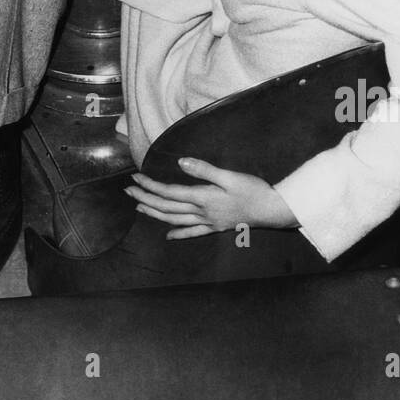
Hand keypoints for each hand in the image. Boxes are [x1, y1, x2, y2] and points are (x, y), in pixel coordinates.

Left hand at [125, 157, 298, 239]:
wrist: (272, 211)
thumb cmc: (253, 190)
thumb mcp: (230, 176)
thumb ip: (204, 170)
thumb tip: (181, 163)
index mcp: (202, 198)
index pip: (169, 192)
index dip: (150, 185)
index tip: (136, 177)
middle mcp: (201, 213)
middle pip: (167, 207)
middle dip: (145, 198)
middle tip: (128, 190)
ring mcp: (208, 222)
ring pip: (175, 220)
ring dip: (155, 214)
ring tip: (139, 207)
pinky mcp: (216, 227)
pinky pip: (193, 232)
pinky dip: (179, 233)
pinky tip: (169, 236)